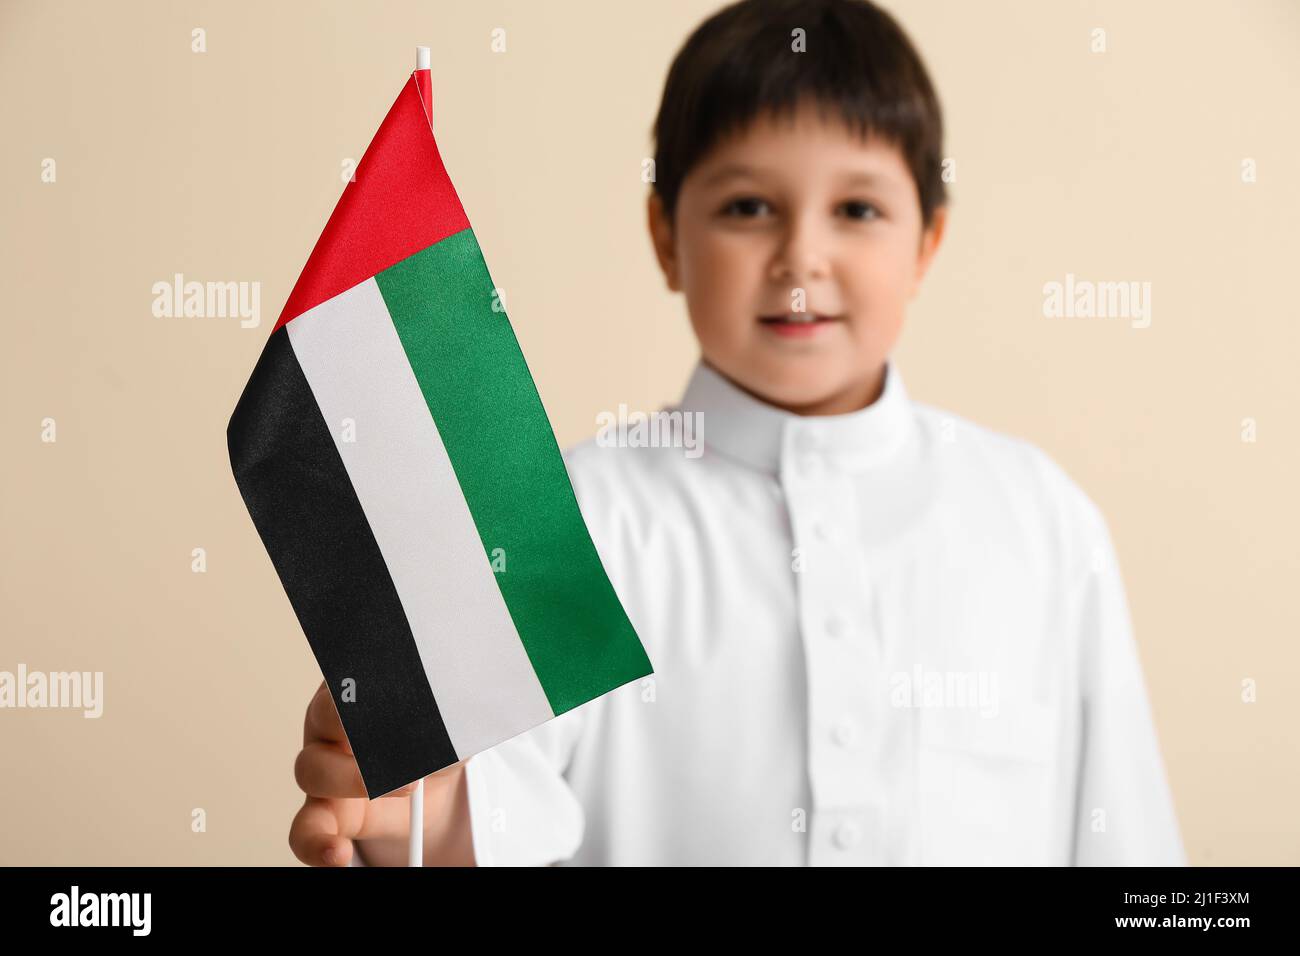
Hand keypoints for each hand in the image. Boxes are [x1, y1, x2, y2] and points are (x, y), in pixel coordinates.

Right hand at [289, 680, 470, 865]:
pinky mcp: (326, 812)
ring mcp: (324, 767)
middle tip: (402, 739)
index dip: (362, 680)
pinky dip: (318, 844)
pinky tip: (338, 854)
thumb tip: (440, 713)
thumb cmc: (438, 736)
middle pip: (321, 715)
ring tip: (405, 787)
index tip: (382, 687)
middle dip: (361, 725)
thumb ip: (439, 706)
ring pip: (310, 769)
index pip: (348, 673)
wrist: (440, 782)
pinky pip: (304, 829)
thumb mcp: (448, 716)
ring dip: (353, 779)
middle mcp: (332, 724)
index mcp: (359, 687)